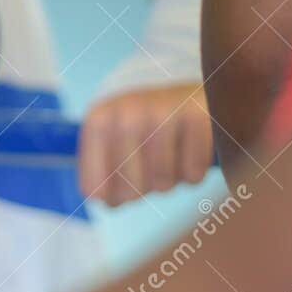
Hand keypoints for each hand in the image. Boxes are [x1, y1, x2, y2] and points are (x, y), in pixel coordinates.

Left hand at [78, 83, 212, 206]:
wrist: (186, 91)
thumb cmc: (145, 125)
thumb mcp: (114, 139)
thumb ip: (103, 174)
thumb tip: (106, 201)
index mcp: (100, 119)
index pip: (95, 185)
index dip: (110, 197)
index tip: (119, 195)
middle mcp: (127, 111)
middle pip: (132, 188)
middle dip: (143, 190)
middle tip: (149, 173)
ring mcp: (162, 111)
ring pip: (163, 182)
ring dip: (169, 181)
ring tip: (169, 158)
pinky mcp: (196, 116)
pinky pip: (193, 173)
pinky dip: (193, 172)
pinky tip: (189, 150)